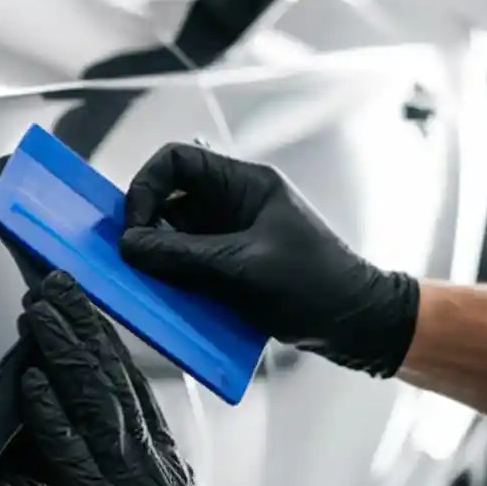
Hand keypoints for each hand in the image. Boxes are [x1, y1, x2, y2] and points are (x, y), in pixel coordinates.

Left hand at [19, 271, 239, 485]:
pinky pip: (66, 444)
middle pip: (109, 373)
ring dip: (60, 346)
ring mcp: (121, 475)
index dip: (103, 339)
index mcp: (163, 456)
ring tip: (38, 309)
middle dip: (80, 322)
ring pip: (89, 393)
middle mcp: (145, 455)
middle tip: (58, 283)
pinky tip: (32, 378)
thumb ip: (143, 475)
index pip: (129, 381)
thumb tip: (120, 455)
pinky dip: (47, 407)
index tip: (86, 309)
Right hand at [119, 143, 419, 376]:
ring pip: (174, 235)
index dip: (146, 185)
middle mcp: (233, 203)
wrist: (358, 325)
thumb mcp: (244, 268)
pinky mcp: (229, 265)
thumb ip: (183, 255)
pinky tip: (173, 300)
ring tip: (153, 285)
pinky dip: (175, 279)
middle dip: (147, 228)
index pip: (177, 160)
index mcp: (245, 184)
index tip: (134, 226)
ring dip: (160, 258)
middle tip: (135, 261)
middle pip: (169, 199)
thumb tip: (128, 246)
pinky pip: (187, 263)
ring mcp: (230, 234)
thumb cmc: (316, 286)